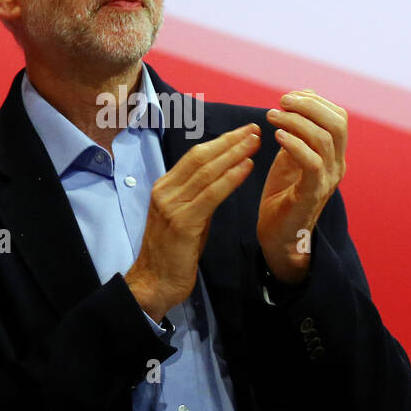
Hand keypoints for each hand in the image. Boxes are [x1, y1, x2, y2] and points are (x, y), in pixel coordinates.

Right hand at [125, 124, 259, 321]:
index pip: (194, 156)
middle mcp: (165, 190)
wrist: (155, 281)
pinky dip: (230, 178)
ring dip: (234, 154)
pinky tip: (246, 167)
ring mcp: (171, 205)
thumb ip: (198, 197)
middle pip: (201, 158)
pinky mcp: (181, 222)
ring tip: (255, 143)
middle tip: (254, 129)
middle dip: (230, 141)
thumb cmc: (174, 252)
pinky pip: (210, 194)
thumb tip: (221, 178)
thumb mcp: (185, 217)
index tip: (243, 133)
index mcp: (164, 186)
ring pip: (207, 172)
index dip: (220, 142)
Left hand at [257, 89, 346, 284]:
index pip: (339, 117)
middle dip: (309, 105)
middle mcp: (336, 165)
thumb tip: (297, 99)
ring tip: (272, 116)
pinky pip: (311, 163)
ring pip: (324, 139)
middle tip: (281, 102)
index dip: (315, 100)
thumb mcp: (291, 154)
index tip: (290, 96)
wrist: (279, 234)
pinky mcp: (311, 194)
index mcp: (334, 154)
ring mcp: (327, 180)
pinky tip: (277, 136)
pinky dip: (295, 144)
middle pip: (338, 123)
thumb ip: (298, 132)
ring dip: (295, 121)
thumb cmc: (284, 192)